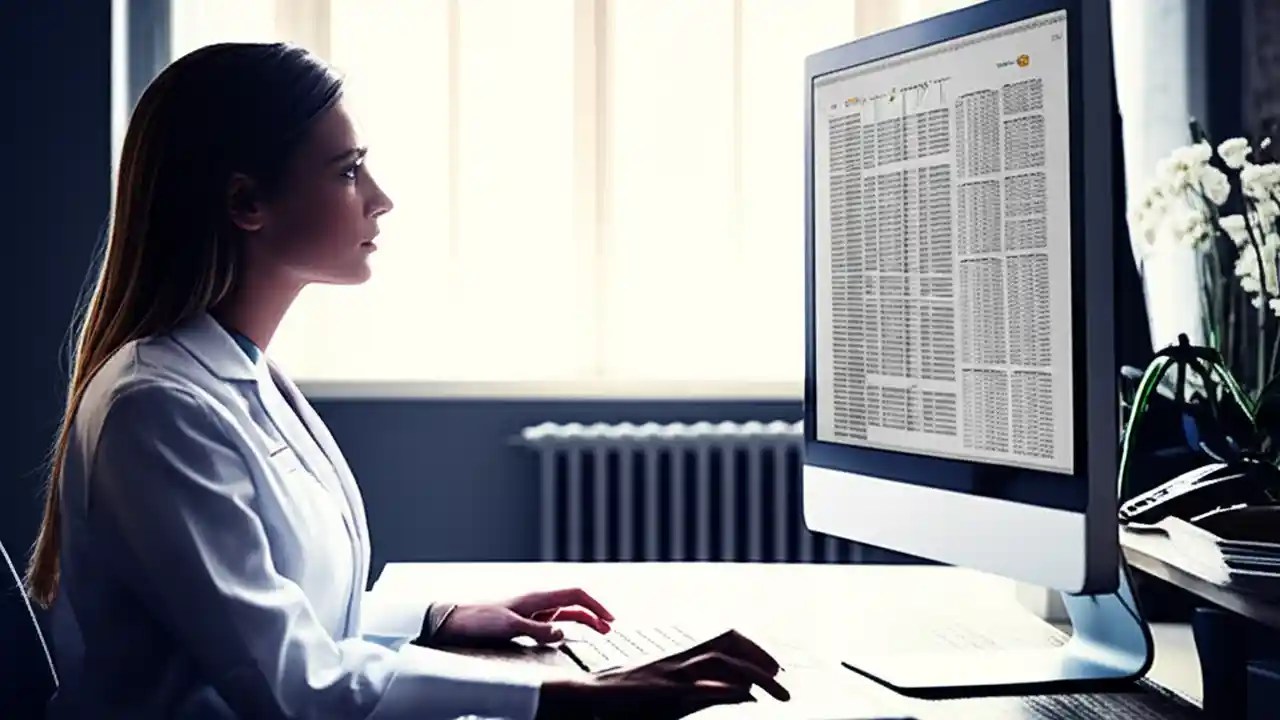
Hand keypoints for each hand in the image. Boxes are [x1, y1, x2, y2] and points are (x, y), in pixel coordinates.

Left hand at [434, 587, 614, 645]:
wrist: (455, 620)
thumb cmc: (479, 618)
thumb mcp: (510, 626)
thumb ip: (538, 630)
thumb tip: (562, 634)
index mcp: (537, 597)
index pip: (575, 594)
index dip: (595, 605)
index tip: (609, 619)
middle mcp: (537, 602)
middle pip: (573, 604)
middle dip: (593, 614)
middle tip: (608, 628)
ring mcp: (531, 611)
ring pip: (564, 613)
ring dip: (582, 621)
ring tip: (597, 632)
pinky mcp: (523, 621)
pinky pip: (550, 623)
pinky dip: (564, 628)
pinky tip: (565, 637)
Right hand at [536, 630, 789, 718]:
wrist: (591, 699)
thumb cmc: (629, 701)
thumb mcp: (675, 697)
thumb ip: (709, 693)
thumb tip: (746, 694)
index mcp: (682, 658)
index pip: (725, 641)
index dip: (753, 649)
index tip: (775, 666)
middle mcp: (680, 660)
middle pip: (728, 647)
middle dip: (760, 659)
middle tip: (784, 680)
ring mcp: (672, 674)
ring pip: (720, 661)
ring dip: (753, 673)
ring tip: (776, 689)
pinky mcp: (664, 692)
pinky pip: (699, 687)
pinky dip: (724, 689)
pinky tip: (745, 696)